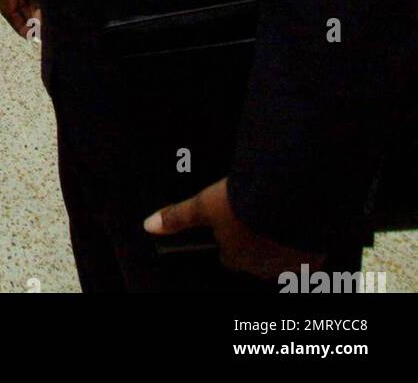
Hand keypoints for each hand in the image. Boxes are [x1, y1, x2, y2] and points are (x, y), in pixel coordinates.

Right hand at [0, 0, 41, 38]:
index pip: (8, 9)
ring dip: (33, 12)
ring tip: (43, 26)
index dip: (17, 24)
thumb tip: (37, 17)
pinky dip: (37, 1)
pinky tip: (44, 10)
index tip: (27, 36)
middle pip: (16, 7)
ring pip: (25, 1)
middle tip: (39, 34)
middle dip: (27, 20)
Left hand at [144, 176, 326, 280]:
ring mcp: (288, 265)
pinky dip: (304, 242)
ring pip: (279, 257)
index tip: (232, 223)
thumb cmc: (246, 202)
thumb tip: (150, 225)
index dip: (228, 238)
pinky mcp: (313, 258)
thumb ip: (178, 216)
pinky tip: (300, 223)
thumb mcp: (204, 204)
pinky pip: (308, 256)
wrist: (286, 197)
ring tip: (278, 215)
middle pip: (253, 257)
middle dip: (254, 239)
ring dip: (278, 240)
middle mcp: (262, 267)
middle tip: (255, 214)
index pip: (228, 256)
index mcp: (236, 257)